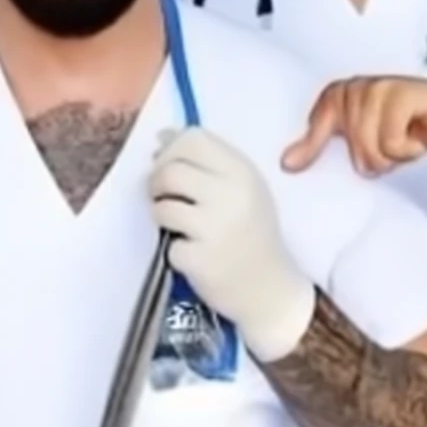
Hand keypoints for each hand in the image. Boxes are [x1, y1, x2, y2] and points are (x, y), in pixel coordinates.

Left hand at [148, 127, 314, 361]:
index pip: (192, 138)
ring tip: (179, 227)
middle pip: (169, 169)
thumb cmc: (251, 235)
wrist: (270, 290)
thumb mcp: (242, 190)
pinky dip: (174, 252)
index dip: (171, 150)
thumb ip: (206, 162)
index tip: (169, 167)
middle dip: (156, 183)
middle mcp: (231, 194)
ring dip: (161, 216)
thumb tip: (161, 137)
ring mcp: (215, 227)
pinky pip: (167, 244)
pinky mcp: (200, 259)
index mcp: (242, 171)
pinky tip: (194, 256)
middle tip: (163, 198)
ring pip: (161, 205)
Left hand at [282, 76, 426, 176]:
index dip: (309, 147)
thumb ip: (324, 145)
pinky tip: (420, 134)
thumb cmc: (412, 127)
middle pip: (351, 144)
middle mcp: (357, 86)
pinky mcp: (401, 93)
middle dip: (377, 157)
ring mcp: (379, 87)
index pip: (317, 122)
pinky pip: (390, 140)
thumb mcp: (365, 140)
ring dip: (395, 154)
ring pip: (369, 145)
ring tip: (408, 138)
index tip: (290, 165)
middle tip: (396, 143)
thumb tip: (287, 163)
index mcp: (342, 94)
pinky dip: (409, 149)